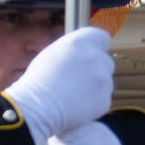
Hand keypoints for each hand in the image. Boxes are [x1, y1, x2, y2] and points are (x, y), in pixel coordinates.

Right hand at [0, 26, 116, 142]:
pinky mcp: (104, 100)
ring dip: (95, 87)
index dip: (97, 47)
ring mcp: (103, 79)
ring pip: (105, 82)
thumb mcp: (52, 53)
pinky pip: (103, 99)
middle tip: (78, 80)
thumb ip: (73, 50)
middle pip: (106, 61)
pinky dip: (93, 103)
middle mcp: (95, 58)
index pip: (102, 37)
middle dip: (96, 69)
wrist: (38, 107)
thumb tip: (82, 51)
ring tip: (73, 95)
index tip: (92, 54)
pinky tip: (75, 105)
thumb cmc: (38, 81)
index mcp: (80, 43)